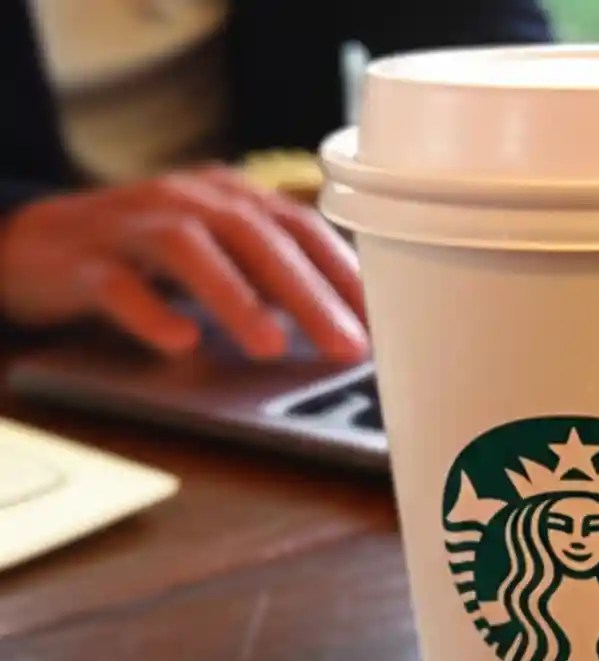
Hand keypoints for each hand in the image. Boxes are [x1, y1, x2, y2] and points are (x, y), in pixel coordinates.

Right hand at [0, 167, 367, 361]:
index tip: (378, 321)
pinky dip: (149, 311)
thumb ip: (272, 277)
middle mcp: (186, 200)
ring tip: (271, 345)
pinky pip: (116, 283)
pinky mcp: (82, 259)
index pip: (299, 226)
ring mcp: (132, 224)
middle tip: (344, 346)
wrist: (40, 241)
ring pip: (188, 250)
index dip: (343, 271)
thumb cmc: (150, 254)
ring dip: (235, 298)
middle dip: (307, 294)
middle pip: (256, 237)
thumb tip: (344, 324)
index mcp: (228, 196)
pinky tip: (180, 341)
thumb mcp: (219, 253)